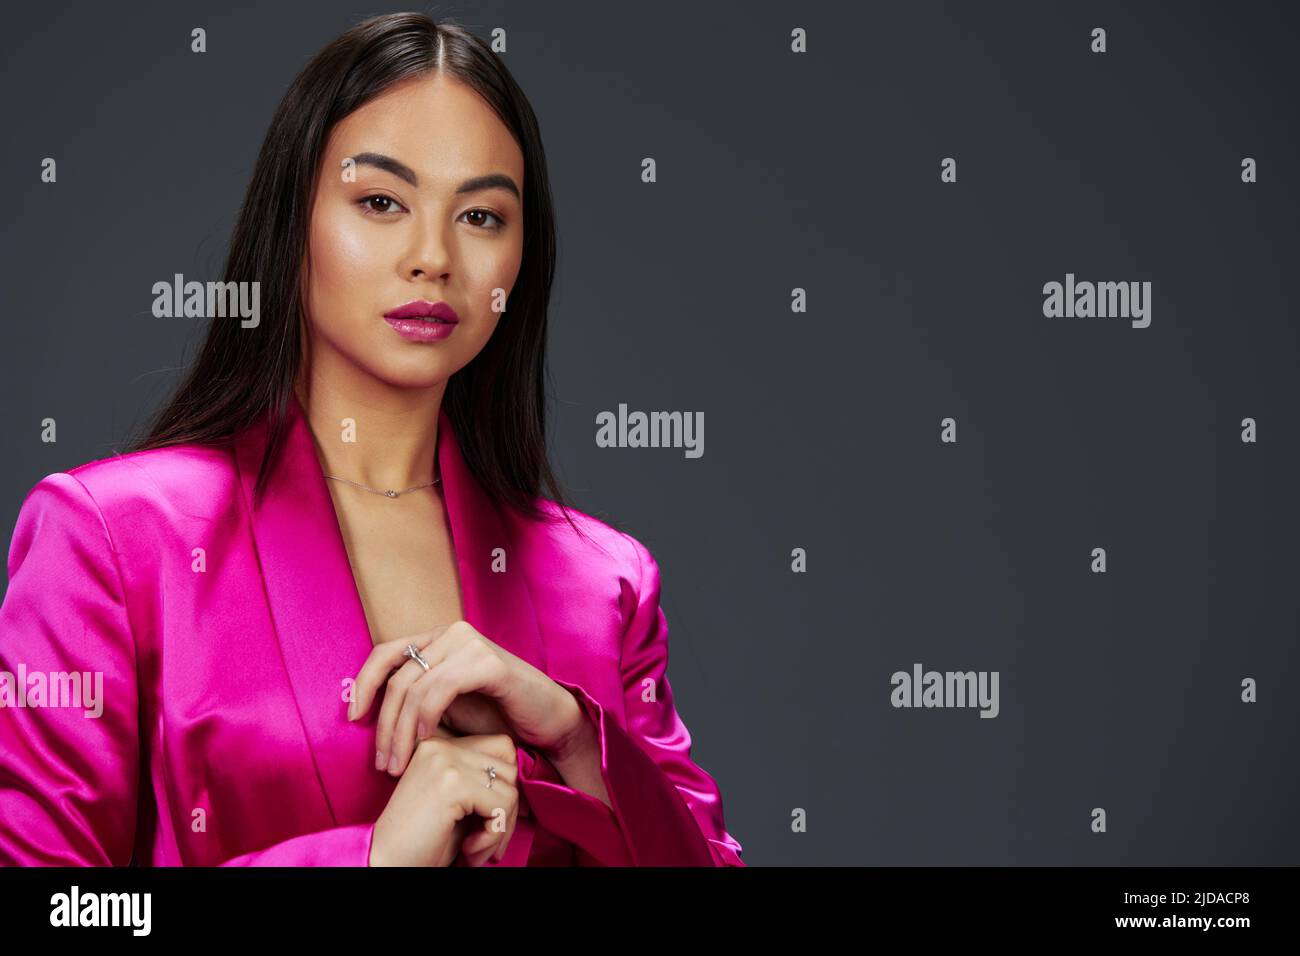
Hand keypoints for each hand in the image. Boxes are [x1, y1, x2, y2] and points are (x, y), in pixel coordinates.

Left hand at [350, 621, 584, 776]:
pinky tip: (426, 741)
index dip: (364, 684)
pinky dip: (426, 717)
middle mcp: (452, 633)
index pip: (386, 653)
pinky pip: (441, 689)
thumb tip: (369, 714)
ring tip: (398, 764)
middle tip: (382, 763)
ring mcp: (470, 644)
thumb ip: (416, 700)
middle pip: (397, 677)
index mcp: (439, 639)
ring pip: (415, 687)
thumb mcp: (447, 707)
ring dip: (401, 731)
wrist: (547, 721)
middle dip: (383, 725)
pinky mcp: (488, 663)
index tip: (352, 720)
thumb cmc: (498, 717)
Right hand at [369, 732, 519, 866]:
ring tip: (475, 849)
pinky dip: (493, 836)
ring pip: (510, 789)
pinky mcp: (452, 783)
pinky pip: (501, 807)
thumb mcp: (456, 805)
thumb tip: (522, 786)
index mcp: (440, 746)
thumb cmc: (420, 842)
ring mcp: (446, 761)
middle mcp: (441, 746)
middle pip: (509, 768)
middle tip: (486, 840)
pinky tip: (469, 851)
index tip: (492, 820)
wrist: (383, 862)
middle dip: (506, 811)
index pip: (502, 747)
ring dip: (500, 828)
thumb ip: (483, 786)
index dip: (505, 786)